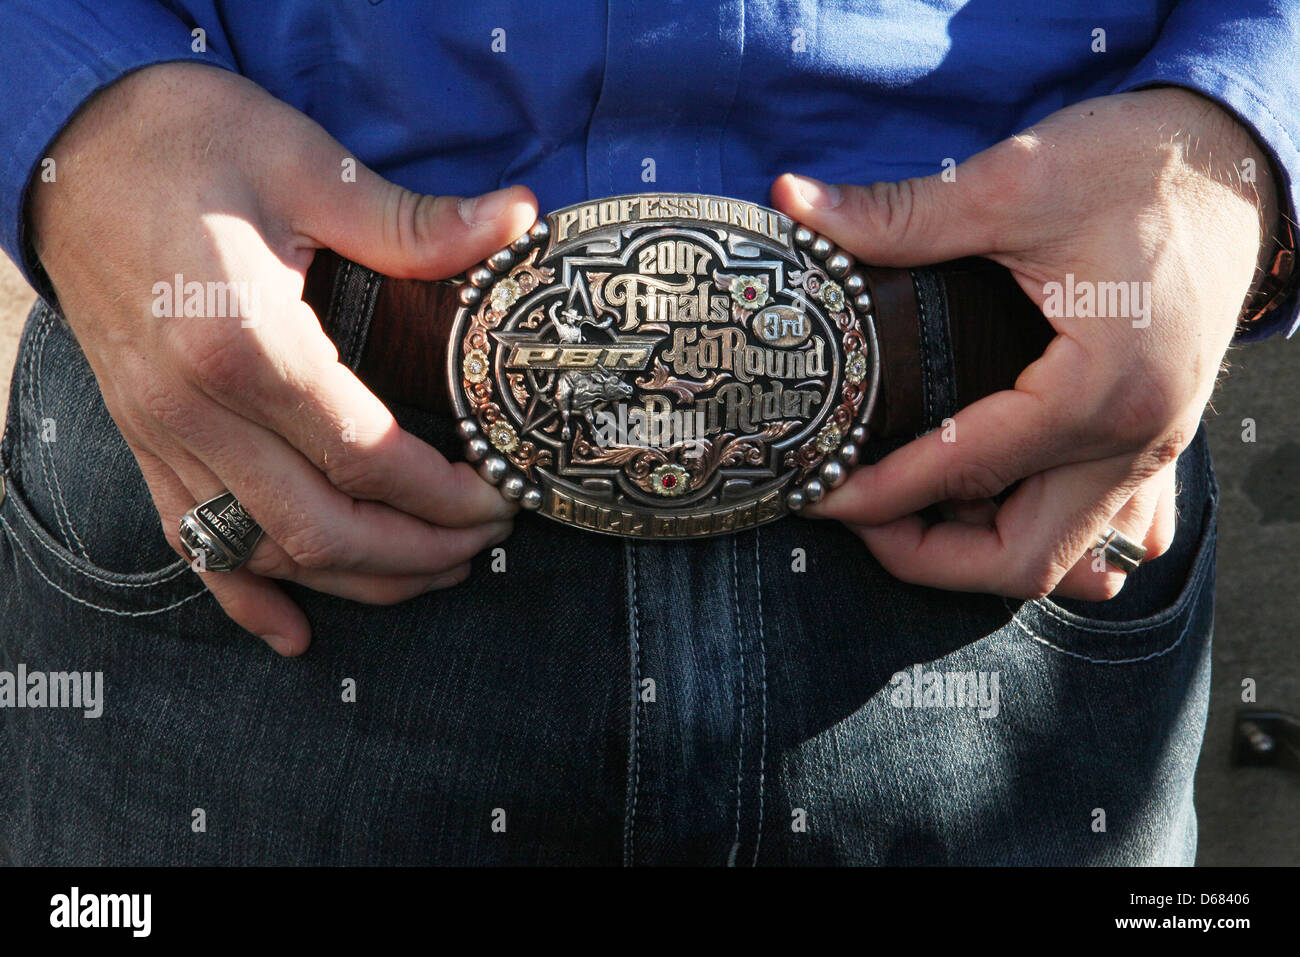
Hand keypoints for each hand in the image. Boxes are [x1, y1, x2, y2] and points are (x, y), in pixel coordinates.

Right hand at [29, 63, 537, 654]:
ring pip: (266, 553)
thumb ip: (413, 220)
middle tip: (487, 542)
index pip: (367, 457)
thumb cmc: (187, 145)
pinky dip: (245, 597)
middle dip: (418, 551)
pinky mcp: (144, 441)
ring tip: (433, 573)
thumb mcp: (307, 165)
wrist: (70, 149)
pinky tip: (294, 633)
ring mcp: (161, 435)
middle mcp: (195, 409)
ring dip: (358, 580)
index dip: (445, 494)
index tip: (502, 497)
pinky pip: (190, 545)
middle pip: (323, 527)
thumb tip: (519, 217)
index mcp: (246, 343)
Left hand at [771, 87, 1278, 600]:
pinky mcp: (1152, 439)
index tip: (814, 491)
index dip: (876, 494)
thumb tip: (794, 203)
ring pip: (1069, 559)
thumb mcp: (1016, 182)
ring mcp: (1153, 449)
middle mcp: (1137, 440)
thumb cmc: (1143, 167)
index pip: (968, 473)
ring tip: (910, 505)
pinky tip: (986, 493)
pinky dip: (1039, 528)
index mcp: (1101, 388)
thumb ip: (903, 213)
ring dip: (983, 551)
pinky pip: (1100, 527)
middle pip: (1024, 561)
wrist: (1236, 162)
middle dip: (926, 555)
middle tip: (857, 512)